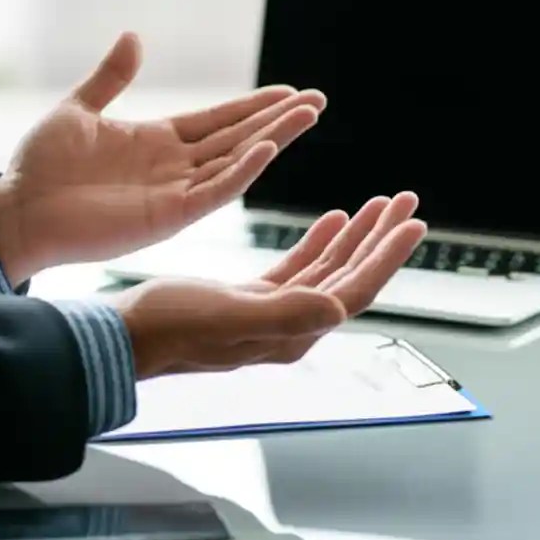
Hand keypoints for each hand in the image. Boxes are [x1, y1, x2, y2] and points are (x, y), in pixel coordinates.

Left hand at [0, 32, 326, 284]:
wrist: (18, 211)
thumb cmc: (40, 167)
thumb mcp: (78, 109)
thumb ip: (112, 78)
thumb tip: (135, 38)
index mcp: (159, 142)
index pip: (220, 120)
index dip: (255, 106)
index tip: (290, 92)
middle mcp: (177, 168)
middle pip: (240, 137)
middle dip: (280, 119)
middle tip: (318, 101)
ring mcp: (178, 193)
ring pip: (238, 161)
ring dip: (274, 139)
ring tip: (307, 117)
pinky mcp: (170, 216)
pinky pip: (216, 192)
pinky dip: (242, 172)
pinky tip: (266, 150)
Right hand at [113, 192, 425, 378]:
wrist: (124, 336)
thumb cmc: (170, 328)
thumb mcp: (229, 315)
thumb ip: (286, 314)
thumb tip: (338, 311)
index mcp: (295, 332)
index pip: (355, 290)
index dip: (387, 258)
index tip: (415, 224)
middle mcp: (292, 325)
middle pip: (351, 276)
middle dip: (381, 239)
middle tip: (407, 202)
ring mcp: (273, 313)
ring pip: (329, 269)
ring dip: (356, 235)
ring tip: (381, 204)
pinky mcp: (251, 299)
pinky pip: (299, 267)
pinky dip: (320, 241)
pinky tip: (334, 219)